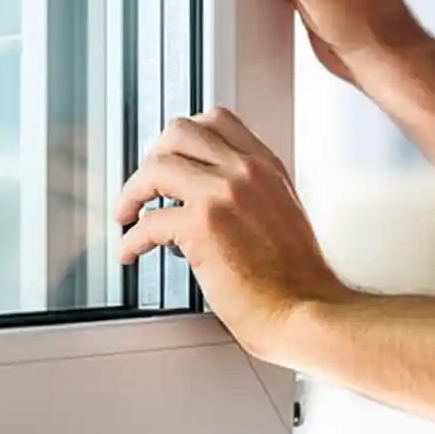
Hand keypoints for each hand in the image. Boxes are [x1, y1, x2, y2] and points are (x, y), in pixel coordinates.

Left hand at [114, 108, 350, 364]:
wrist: (308, 312)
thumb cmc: (297, 278)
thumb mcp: (283, 212)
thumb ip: (251, 191)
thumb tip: (209, 191)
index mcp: (265, 167)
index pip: (216, 120)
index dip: (181, 138)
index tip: (167, 157)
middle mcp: (244, 172)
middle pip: (178, 133)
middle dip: (151, 157)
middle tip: (144, 185)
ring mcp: (222, 195)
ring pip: (155, 168)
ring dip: (131, 193)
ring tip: (126, 214)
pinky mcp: (202, 227)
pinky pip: (147, 222)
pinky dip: (131, 240)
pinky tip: (131, 252)